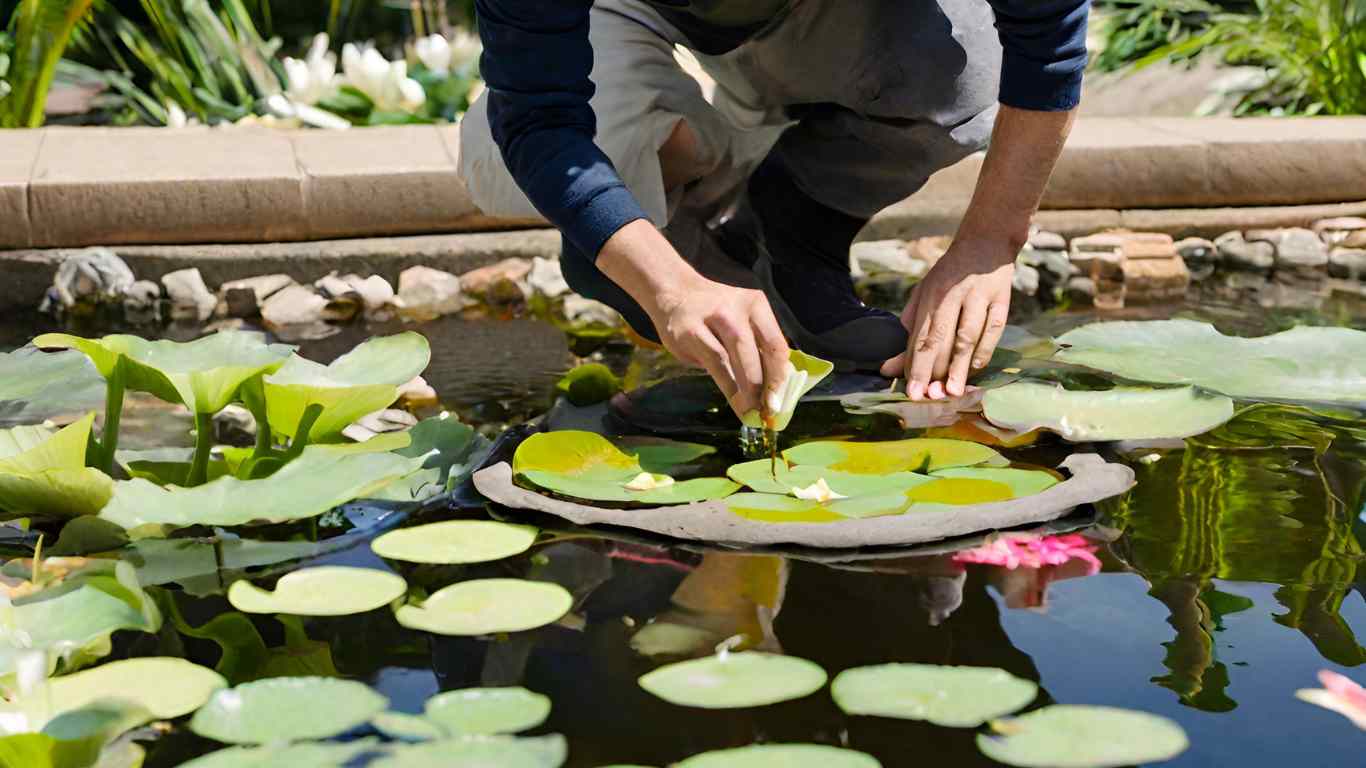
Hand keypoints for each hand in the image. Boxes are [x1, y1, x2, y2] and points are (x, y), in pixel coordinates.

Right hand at [649, 274, 790, 420]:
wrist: (675, 293)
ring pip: (731, 360)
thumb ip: (759, 347)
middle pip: (755, 352)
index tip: (779, 398)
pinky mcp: (688, 332)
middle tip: (766, 410)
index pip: (775, 343)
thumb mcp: (743, 319)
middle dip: (763, 387)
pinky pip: (712, 364)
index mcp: (755, 304)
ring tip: (749, 411)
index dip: (780, 376)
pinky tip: (732, 399)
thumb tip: (776, 386)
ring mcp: (709, 319)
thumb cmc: (716, 314)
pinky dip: (725, 386)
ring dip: (743, 390)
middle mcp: (734, 309)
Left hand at [880, 238, 1013, 399]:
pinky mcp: (1001, 297)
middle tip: (926, 397)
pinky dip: (984, 350)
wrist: (986, 240)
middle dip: (931, 369)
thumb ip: (910, 326)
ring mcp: (978, 296)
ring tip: (951, 391)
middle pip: (939, 338)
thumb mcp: (925, 292)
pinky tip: (975, 369)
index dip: (913, 365)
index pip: (919, 336)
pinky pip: (993, 329)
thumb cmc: (951, 273)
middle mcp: (952, 295)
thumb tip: (890, 364)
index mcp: (930, 296)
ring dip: (958, 366)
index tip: (910, 389)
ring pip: (966, 336)